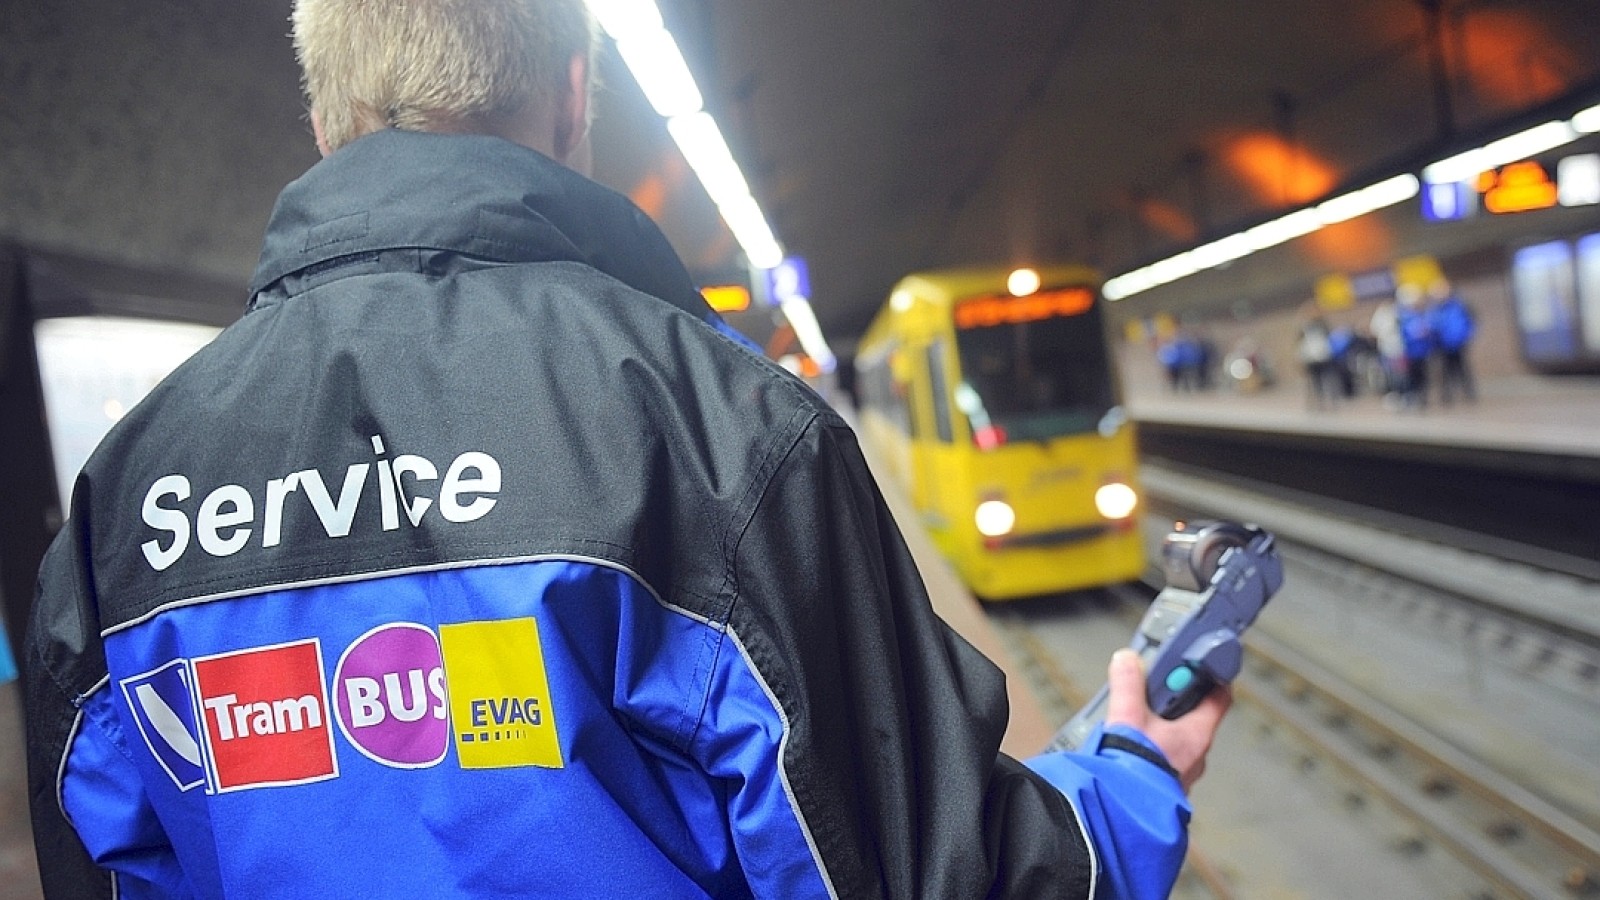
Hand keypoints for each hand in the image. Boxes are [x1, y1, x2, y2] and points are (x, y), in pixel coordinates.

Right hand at [1102, 649, 1230, 791]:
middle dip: (1175, 700)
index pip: (1219, 699)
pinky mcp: (1165, 786)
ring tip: (1132, 719)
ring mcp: (1182, 774)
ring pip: (1177, 740)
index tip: (1199, 664)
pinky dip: (1152, 747)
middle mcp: (1196, 756)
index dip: (1213, 677)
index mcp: (1197, 735)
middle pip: (1194, 717)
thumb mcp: (1127, 717)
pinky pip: (1164, 759)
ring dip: (1160, 726)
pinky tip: (1129, 746)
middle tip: (1152, 687)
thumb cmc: (1135, 771)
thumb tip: (1128, 661)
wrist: (1123, 815)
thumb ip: (1128, 685)